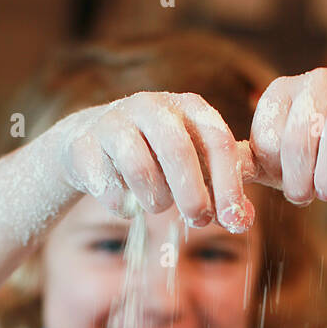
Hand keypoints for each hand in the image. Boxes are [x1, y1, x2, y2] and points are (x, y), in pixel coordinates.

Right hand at [53, 92, 256, 232]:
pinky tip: (126, 205)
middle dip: (192, 195)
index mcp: (187, 107)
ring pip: (139, 167)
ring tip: (157, 206)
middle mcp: (151, 106)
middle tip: (198, 221)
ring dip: (155, 199)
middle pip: (177, 150)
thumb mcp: (194, 166)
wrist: (91, 143)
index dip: (229, 184)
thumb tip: (243, 220)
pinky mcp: (83, 146)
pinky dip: (122, 205)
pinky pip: (107, 185)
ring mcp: (113, 122)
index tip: (234, 221)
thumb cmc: (155, 157)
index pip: (217, 140)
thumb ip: (222, 189)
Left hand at [248, 68, 326, 203]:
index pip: (270, 137)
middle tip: (306, 198)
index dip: (276, 172)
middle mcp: (319, 82)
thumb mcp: (272, 163)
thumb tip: (214, 169)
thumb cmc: (308, 162)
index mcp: (282, 91)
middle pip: (301, 136)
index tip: (286, 183)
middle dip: (300, 180)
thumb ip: (245, 164)